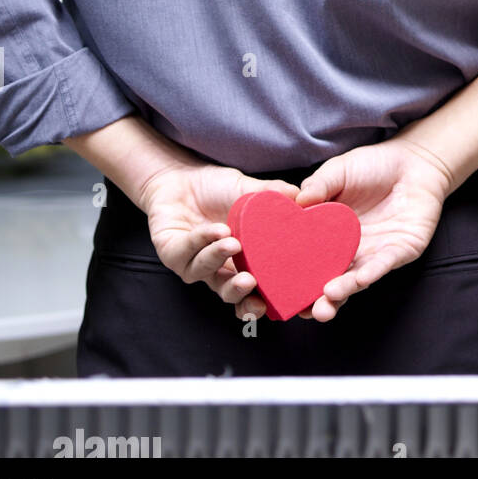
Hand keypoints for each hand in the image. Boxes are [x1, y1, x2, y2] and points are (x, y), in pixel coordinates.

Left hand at [137, 162, 300, 310]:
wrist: (183, 176)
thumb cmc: (218, 189)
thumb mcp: (251, 191)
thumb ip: (277, 196)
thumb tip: (307, 197)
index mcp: (242, 263)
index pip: (258, 291)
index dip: (269, 301)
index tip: (285, 302)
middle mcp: (218, 271)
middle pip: (231, 296)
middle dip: (241, 295)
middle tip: (251, 283)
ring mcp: (193, 265)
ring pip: (206, 274)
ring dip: (219, 259)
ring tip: (234, 243)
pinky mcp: (171, 253)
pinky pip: (186, 252)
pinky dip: (203, 240)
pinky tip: (217, 229)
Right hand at [234, 133, 452, 323]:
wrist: (413, 159)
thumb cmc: (373, 165)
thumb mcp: (338, 171)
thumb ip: (318, 185)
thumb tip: (295, 202)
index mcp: (330, 237)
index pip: (310, 265)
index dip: (296, 280)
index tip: (278, 292)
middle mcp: (351, 251)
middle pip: (332, 283)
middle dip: (319, 301)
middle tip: (305, 311)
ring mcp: (376, 253)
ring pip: (357, 281)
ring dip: (343, 292)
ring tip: (326, 298)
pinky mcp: (401, 250)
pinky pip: (384, 265)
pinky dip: (371, 272)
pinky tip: (360, 278)